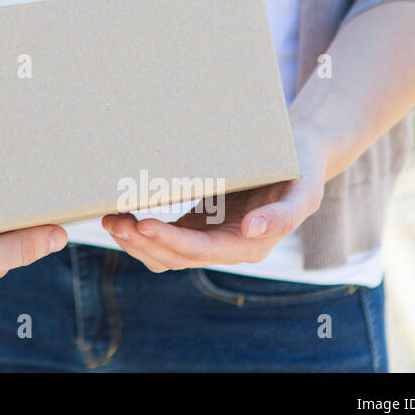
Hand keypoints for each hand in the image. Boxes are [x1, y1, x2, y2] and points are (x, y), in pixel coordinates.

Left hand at [100, 129, 327, 271]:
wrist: (299, 156)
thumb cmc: (302, 170)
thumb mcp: (304, 191)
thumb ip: (283, 216)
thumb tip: (251, 232)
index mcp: (248, 245)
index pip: (200, 250)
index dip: (170, 241)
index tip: (142, 225)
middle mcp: (224, 247)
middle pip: (175, 257)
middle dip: (142, 243)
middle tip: (113, 220)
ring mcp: (208, 236)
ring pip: (164, 253)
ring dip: (134, 241)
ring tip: (109, 219)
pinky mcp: (197, 222)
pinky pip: (164, 236)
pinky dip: (140, 230)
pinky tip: (120, 212)